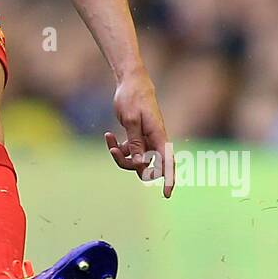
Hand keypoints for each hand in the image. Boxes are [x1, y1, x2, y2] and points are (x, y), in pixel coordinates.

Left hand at [105, 67, 173, 197]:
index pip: (168, 162)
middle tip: (114, 152)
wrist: (131, 83)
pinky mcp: (136, 138)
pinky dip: (117, 148)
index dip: (169, 180)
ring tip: (109, 139)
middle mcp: (154, 141)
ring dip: (120, 156)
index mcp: (159, 136)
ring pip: (135, 161)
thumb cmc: (133, 98)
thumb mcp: (131, 121)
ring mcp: (146, 140)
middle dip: (129, 165)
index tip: (166, 195)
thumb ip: (135, 143)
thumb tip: (139, 165)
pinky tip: (108, 135)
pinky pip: (128, 152)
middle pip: (146, 165)